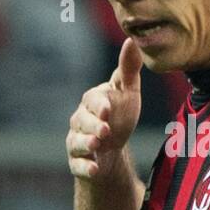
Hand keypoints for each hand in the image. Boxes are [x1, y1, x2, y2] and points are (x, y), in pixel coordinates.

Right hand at [66, 38, 142, 180]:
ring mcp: (77, 141)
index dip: (99, 105)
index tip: (108, 109)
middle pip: (82, 122)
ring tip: (97, 146)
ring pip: (76, 142)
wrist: (113, 149)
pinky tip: (95, 170)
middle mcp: (80, 120)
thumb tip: (132, 40)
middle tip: (104, 131)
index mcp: (93, 102)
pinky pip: (77, 165)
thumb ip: (128, 70)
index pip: (92, 100)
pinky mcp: (78, 162)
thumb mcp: (128, 93)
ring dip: (86, 144)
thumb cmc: (119, 115)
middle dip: (92, 126)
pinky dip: (85, 168)